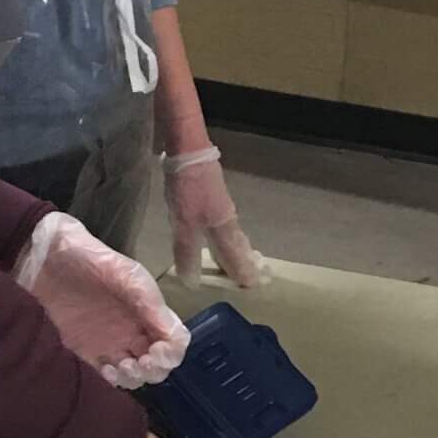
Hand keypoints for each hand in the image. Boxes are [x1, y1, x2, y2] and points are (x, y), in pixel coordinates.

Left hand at [16, 211, 188, 387]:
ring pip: (135, 376)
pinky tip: (106, 371)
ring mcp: (110, 345)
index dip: (172, 354)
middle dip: (154, 370)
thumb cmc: (92, 260)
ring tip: (121, 366)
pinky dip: (112, 383)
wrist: (47, 259)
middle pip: (158, 365)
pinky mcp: (85, 353)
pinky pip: (106, 378)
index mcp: (149, 313)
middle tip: (138, 362)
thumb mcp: (129, 276)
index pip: (175, 343)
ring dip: (134, 378)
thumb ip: (151, 305)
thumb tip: (174, 339)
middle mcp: (133, 332)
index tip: (157, 351)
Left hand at [162, 145, 263, 289]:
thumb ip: (187, 253)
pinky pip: (224, 226)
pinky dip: (226, 238)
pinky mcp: (214, 197)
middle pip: (238, 246)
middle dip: (244, 262)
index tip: (252, 286)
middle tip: (253, 277)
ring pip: (232, 235)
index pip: (235, 257)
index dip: (242, 272)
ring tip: (239, 261)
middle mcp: (228, 219)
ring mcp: (222, 206)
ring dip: (236, 250)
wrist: (189, 151)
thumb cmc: (188, 189)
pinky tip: (219, 237)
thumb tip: (192, 281)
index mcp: (224, 228)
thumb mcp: (184, 225)